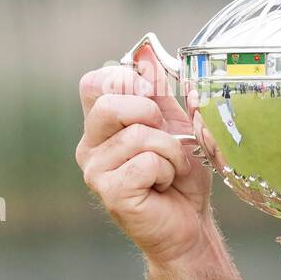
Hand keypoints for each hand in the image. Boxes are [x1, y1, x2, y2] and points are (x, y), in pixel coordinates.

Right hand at [75, 49, 214, 265]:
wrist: (190, 223)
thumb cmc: (182, 177)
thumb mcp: (177, 127)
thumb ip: (161, 95)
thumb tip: (147, 56)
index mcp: (103, 124)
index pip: (96, 82)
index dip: (127, 81)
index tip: (153, 96)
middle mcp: (91, 144)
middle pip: (111, 104)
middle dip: (153, 116)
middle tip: (169, 141)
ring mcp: (95, 169)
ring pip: (138, 136)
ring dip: (171, 152)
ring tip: (171, 170)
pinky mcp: (109, 191)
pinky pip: (146, 163)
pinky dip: (167, 172)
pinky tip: (164, 186)